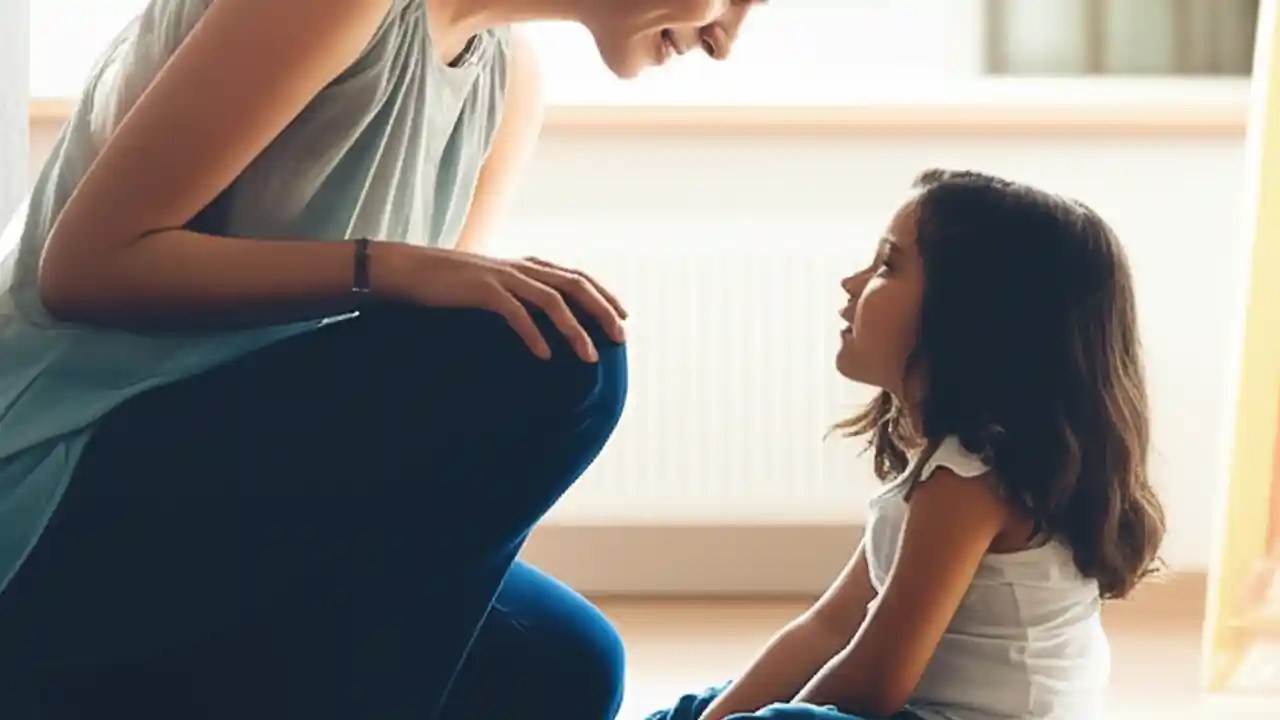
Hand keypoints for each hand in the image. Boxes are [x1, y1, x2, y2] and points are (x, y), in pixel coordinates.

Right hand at [379, 245, 626, 361]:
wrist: (406, 270)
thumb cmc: (447, 284)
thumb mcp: (490, 286)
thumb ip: (516, 296)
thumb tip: (540, 322)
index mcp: (525, 265)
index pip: (577, 276)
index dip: (604, 294)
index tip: (623, 316)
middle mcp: (520, 267)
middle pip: (575, 285)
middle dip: (602, 311)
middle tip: (620, 338)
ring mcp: (502, 276)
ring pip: (552, 300)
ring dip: (574, 330)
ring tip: (589, 357)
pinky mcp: (481, 290)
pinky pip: (515, 314)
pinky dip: (533, 335)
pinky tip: (544, 356)